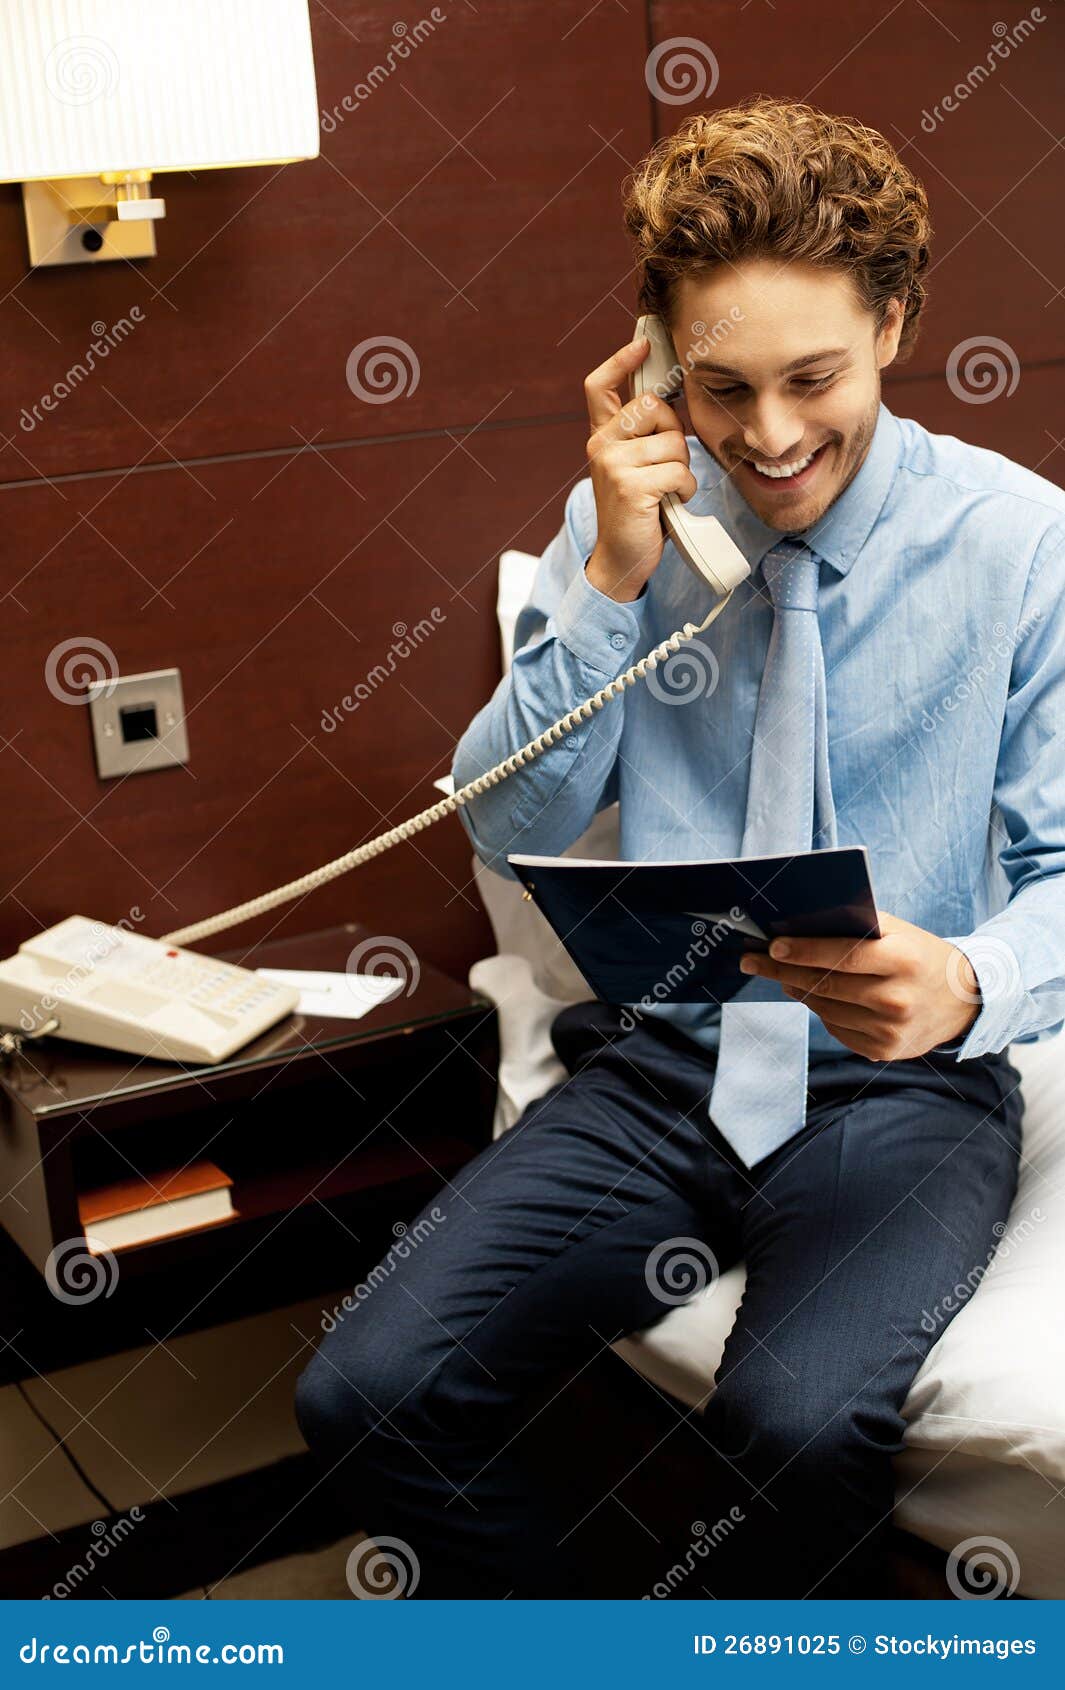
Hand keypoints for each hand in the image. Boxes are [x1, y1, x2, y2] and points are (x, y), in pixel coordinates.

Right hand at [583, 334, 696, 603]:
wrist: (621, 558)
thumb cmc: (638, 510)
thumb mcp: (634, 465)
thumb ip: (644, 434)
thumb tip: (670, 397)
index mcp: (601, 436)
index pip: (600, 386)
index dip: (621, 360)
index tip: (642, 344)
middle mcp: (601, 445)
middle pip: (654, 407)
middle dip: (674, 433)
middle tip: (667, 463)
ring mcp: (612, 465)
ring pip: (673, 442)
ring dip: (682, 468)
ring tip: (668, 489)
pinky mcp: (630, 487)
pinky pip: (678, 471)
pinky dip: (685, 489)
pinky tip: (671, 502)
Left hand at [738, 910, 981, 1061]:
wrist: (963, 1001)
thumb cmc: (920, 956)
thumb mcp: (899, 932)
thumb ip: (857, 927)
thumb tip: (799, 925)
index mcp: (903, 961)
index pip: (843, 956)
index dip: (804, 951)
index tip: (772, 946)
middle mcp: (897, 1000)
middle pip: (826, 985)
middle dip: (783, 971)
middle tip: (752, 960)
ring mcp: (890, 1031)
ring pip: (825, 1008)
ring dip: (797, 989)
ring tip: (781, 974)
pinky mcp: (882, 1052)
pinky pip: (836, 1028)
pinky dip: (821, 1011)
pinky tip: (816, 996)